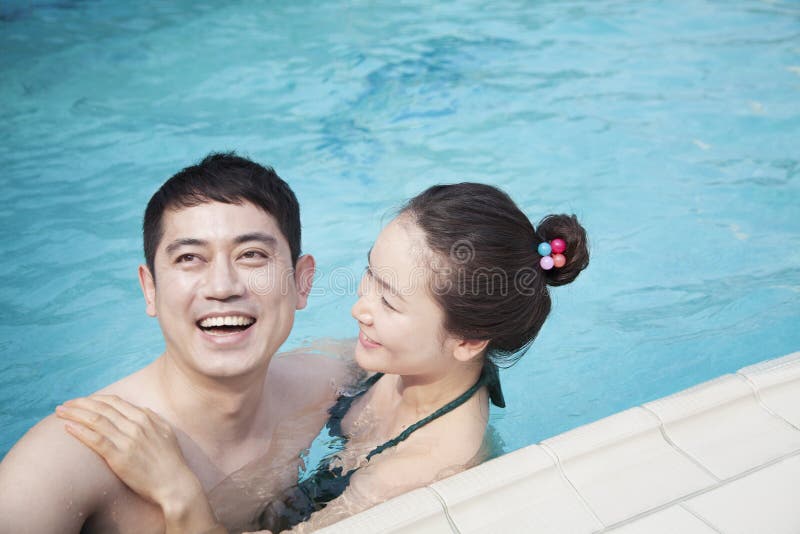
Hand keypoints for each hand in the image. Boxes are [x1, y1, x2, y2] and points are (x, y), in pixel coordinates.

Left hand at [55, 395, 218, 531]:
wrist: (174, 483)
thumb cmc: (171, 460)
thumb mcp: (166, 432)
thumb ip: (153, 419)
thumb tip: (141, 409)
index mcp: (145, 418)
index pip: (114, 402)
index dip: (95, 399)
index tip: (81, 401)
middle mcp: (135, 425)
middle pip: (102, 408)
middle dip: (80, 403)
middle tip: (64, 404)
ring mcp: (127, 440)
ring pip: (96, 421)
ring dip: (75, 414)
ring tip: (60, 412)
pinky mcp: (119, 457)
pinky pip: (96, 440)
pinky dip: (81, 432)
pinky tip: (68, 427)